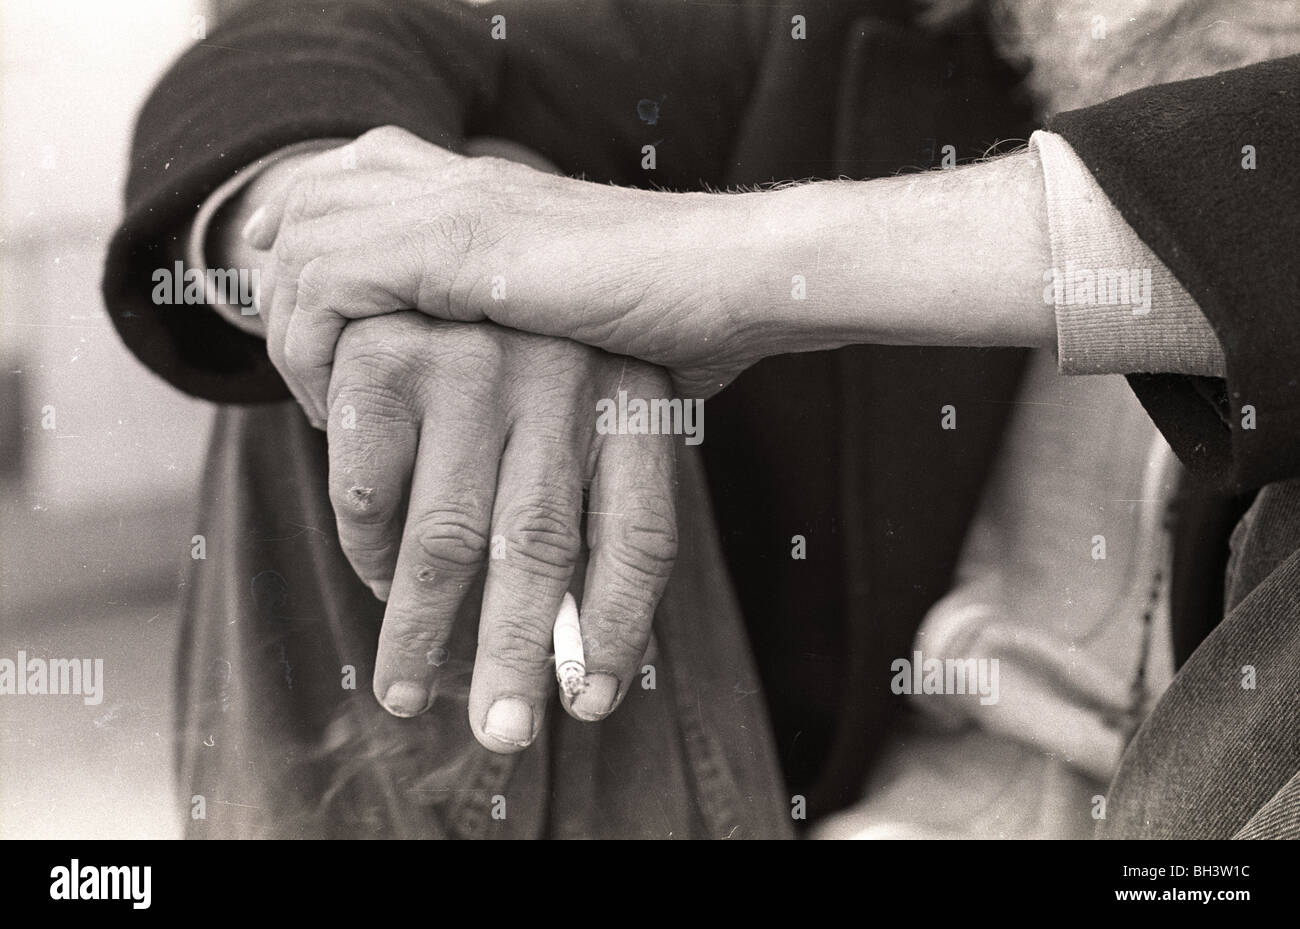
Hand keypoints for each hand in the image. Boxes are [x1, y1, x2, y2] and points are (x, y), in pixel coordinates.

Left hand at [247, 126, 771, 402]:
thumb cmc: (687, 312)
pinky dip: (312, 349)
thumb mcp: (594, 313)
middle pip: (313, 199)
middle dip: (278, 283)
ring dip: (291, 327)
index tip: (301, 302)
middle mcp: (462, 182)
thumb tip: (541, 382)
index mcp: (491, 187)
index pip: (360, 171)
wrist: (734, 276)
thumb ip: (540, 329)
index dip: (310, 224)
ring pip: (304, 242)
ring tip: (322, 400)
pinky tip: (342, 403)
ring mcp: (457, 207)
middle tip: (297, 362)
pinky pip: (326, 287)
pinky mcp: (457, 246)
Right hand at [327, 311, 677, 751]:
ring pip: (446, 535)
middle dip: (518, 653)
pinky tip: (377, 578)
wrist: (438, 233)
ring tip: (411, 690)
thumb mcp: (594, 402)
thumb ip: (591, 504)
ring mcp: (469, 361)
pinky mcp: (384, 355)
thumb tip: (588, 658)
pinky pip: (367, 492)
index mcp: (632, 390)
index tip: (592, 704)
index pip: (641, 533)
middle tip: (505, 731)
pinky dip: (366, 550)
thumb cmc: (539, 353)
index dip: (619, 629)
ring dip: (425, 630)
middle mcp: (557, 372)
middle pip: (541, 548)